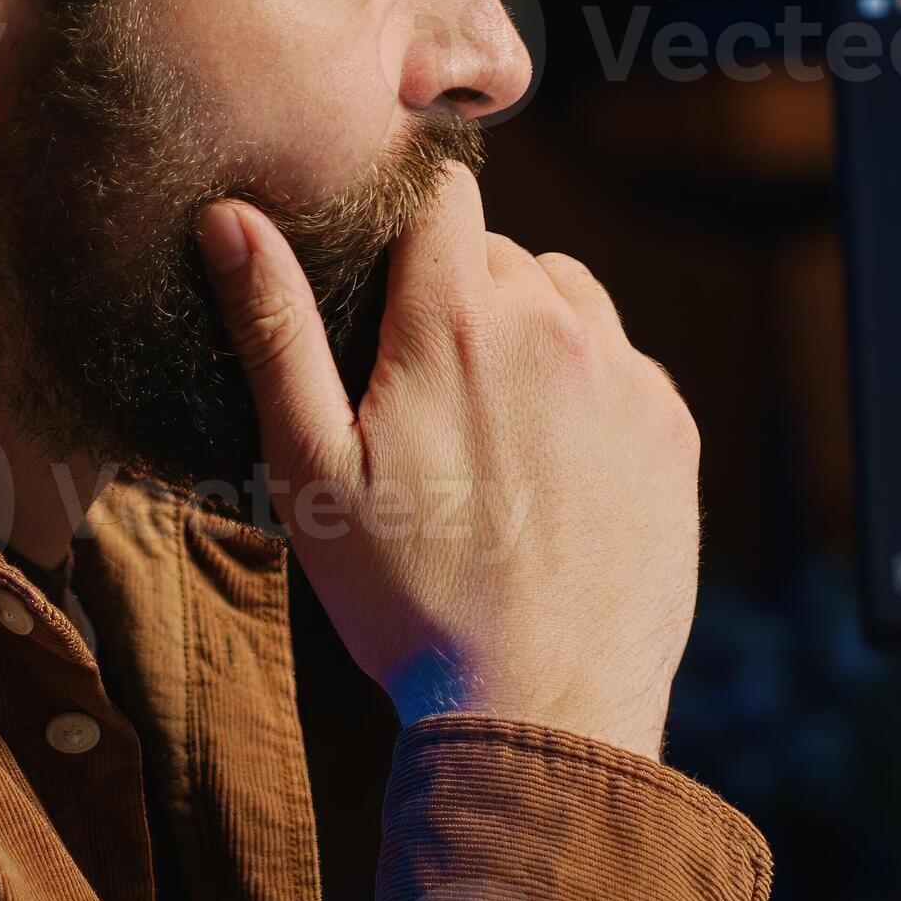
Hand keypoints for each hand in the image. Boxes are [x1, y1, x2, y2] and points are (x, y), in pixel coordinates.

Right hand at [198, 163, 699, 755]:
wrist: (541, 708)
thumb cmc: (406, 597)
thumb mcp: (310, 469)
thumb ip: (273, 332)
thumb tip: (228, 217)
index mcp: (458, 324)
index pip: (443, 192)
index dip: (407, 217)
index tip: (383, 269)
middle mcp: (557, 329)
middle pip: (500, 252)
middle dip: (457, 294)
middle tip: (418, 389)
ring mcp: (627, 378)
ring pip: (567, 299)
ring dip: (526, 330)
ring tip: (484, 424)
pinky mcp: (672, 428)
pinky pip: (620, 363)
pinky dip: (584, 387)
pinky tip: (546, 466)